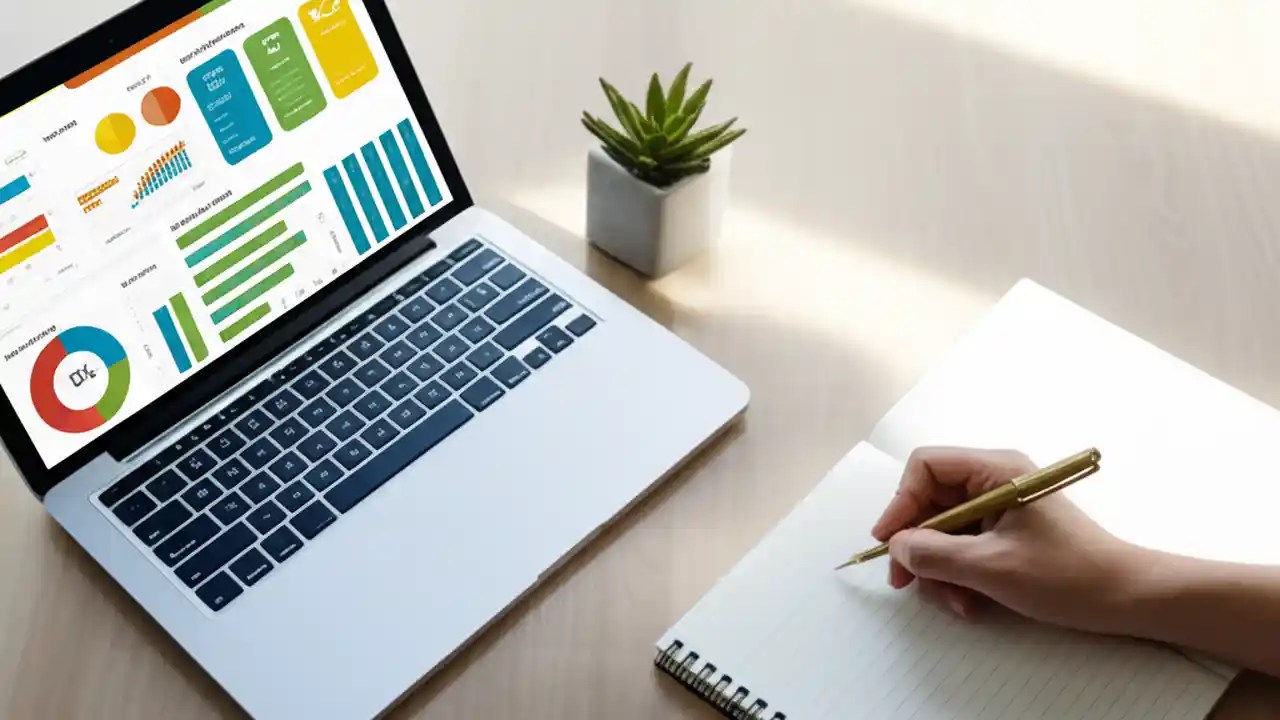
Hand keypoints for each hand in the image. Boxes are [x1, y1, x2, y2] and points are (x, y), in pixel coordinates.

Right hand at [871, 447, 1142, 634]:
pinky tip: (970, 602)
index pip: (926, 467)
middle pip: (931, 500)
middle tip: (904, 583)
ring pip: (945, 529)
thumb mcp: (991, 567)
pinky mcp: (1007, 532)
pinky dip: (959, 574)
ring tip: (953, 602)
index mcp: (996, 470)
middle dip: (917, 544)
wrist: (1128, 598)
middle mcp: (995, 480)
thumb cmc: (1066, 575)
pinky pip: (965, 546)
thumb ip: (934, 554)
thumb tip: (897, 547)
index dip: (900, 502)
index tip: (888, 543)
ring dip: (939, 568)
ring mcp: (1002, 507)